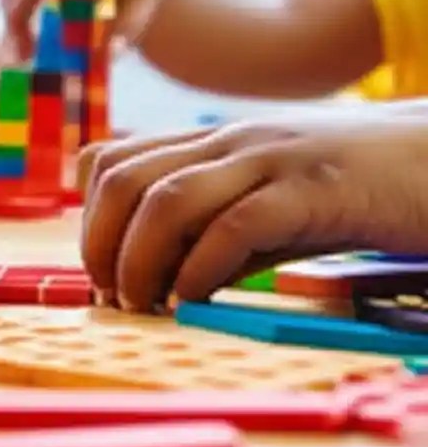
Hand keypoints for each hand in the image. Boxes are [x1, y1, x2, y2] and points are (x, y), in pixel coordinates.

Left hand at [79, 113, 427, 311]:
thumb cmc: (358, 193)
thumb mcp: (270, 207)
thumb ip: (214, 234)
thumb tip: (159, 287)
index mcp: (211, 142)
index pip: (108, 162)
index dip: (87, 219)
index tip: (102, 273)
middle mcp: (230, 140)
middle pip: (120, 179)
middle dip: (98, 245)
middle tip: (113, 298)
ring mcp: (272, 158)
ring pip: (165, 199)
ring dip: (138, 261)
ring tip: (143, 306)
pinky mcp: (319, 188)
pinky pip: (236, 224)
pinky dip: (200, 268)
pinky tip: (194, 300)